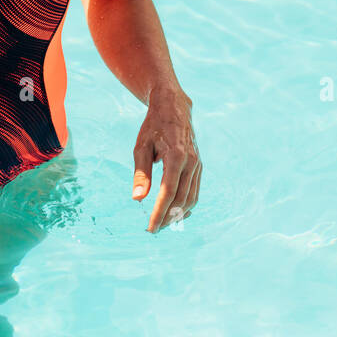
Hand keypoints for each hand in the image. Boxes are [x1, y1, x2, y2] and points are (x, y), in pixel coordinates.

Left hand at [132, 86, 199, 231]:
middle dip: (167, 217)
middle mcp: (191, 162)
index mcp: (176, 155)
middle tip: (152, 230)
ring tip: (162, 224)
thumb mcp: (141, 146)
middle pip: (181, 199)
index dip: (159, 212)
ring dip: (177, 214)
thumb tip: (138, 198)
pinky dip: (186, 205)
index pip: (168, 191)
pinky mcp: (199, 166)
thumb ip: (141, 173)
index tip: (150, 227)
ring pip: (191, 198)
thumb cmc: (154, 125)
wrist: (174, 107)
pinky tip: (174, 213)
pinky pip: (194, 191)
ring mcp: (198, 164)